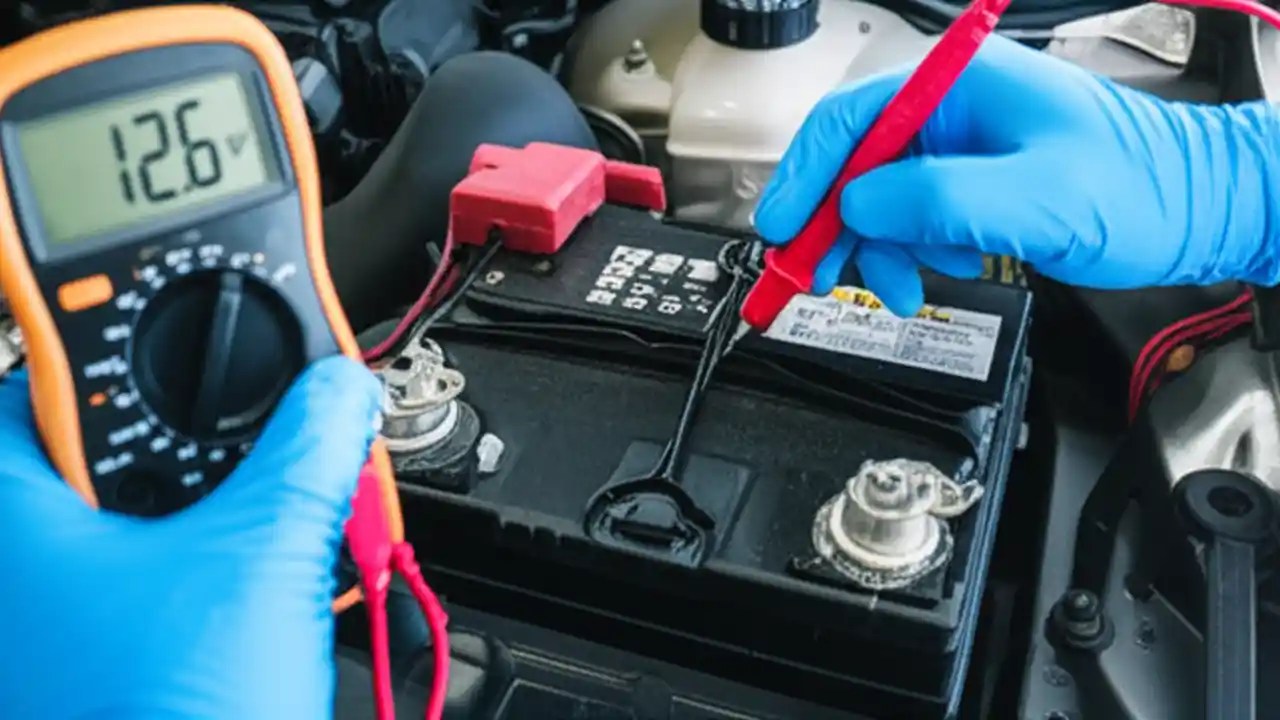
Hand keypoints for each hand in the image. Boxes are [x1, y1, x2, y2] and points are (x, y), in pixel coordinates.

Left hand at [0, 357, 381, 718]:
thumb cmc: (178, 712)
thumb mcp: (268, 552)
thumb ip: (310, 449)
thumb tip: (337, 389)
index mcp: (15, 519)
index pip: (55, 382)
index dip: (137, 354)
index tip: (199, 347)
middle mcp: (17, 568)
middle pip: (110, 450)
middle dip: (200, 440)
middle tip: (257, 443)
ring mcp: (53, 621)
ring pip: (138, 517)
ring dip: (215, 504)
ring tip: (269, 518)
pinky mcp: (98, 653)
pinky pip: (152, 571)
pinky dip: (211, 555)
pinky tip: (261, 573)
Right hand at [754, 35, 1279, 316]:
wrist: (1201, 210)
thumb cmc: (1140, 188)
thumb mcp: (1031, 198)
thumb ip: (934, 200)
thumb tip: (855, 206)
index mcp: (958, 86)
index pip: (848, 121)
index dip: (804, 178)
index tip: (779, 230)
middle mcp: (952, 109)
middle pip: (855, 165)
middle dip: (836, 226)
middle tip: (821, 276)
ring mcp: (962, 145)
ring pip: (881, 200)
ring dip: (882, 250)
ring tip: (904, 290)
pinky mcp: (973, 181)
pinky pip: (917, 216)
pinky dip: (918, 252)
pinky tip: (951, 269)